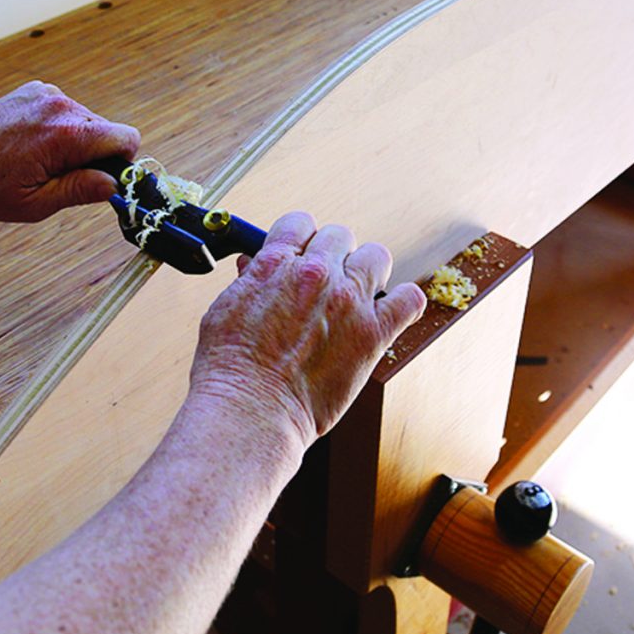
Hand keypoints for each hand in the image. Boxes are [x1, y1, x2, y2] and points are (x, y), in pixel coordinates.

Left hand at [0, 82, 139, 221]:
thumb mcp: (34, 203)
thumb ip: (79, 191)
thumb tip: (114, 185)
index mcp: (65, 135)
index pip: (126, 138)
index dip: (121, 163)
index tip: (97, 178)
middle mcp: (61, 106)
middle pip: (107, 131)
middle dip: (93, 156)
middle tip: (60, 175)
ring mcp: (49, 94)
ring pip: (87, 122)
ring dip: (75, 143)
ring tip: (41, 159)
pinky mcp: (38, 90)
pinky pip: (67, 112)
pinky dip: (59, 128)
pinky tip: (34, 143)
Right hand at [188, 212, 426, 450]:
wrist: (251, 410)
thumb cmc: (231, 369)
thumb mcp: (224, 311)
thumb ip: (247, 282)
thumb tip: (253, 265)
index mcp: (276, 264)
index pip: (299, 223)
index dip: (300, 238)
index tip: (301, 254)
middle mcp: (316, 274)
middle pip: (339, 236)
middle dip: (332, 255)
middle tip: (325, 283)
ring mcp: (348, 301)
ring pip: (377, 257)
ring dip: (368, 271)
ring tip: (357, 295)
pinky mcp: (372, 333)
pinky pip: (409, 300)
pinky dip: (404, 302)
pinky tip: (392, 311)